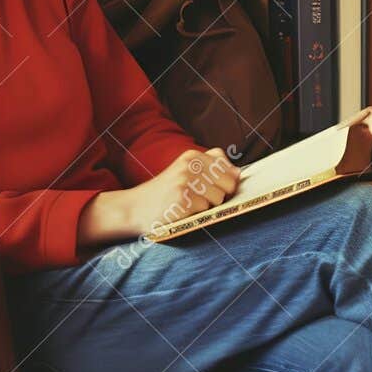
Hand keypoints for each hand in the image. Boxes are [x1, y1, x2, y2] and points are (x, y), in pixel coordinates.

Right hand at [79, 147, 240, 246]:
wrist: (133, 208)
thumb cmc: (162, 194)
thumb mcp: (183, 172)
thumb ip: (211, 168)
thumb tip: (238, 173)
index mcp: (193, 156)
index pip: (229, 169)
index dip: (224, 184)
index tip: (207, 189)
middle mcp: (191, 165)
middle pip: (229, 184)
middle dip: (218, 196)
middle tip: (194, 199)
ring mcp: (186, 181)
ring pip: (219, 198)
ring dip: (206, 207)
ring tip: (186, 205)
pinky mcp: (183, 199)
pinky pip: (205, 210)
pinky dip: (195, 215)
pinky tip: (180, 212)